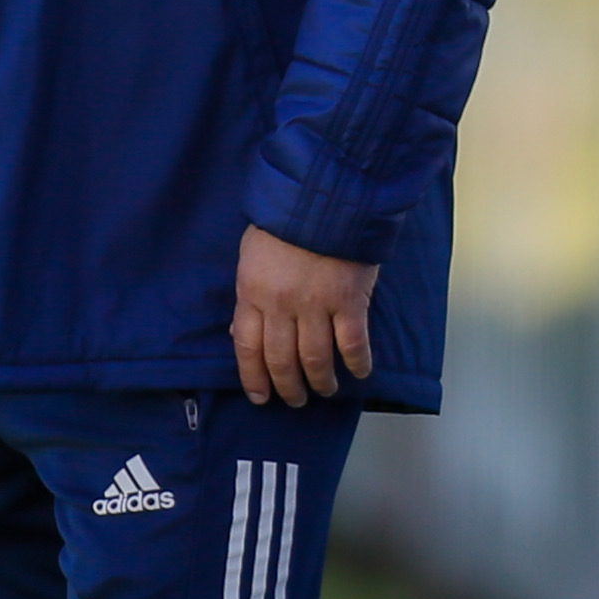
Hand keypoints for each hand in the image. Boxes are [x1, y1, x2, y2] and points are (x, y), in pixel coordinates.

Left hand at [232, 224, 377, 404]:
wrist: (323, 197)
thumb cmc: (283, 224)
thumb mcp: (250, 257)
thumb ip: (247, 296)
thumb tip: (240, 332)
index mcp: (252, 293)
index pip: (247, 347)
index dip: (253, 378)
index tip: (259, 397)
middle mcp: (281, 305)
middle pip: (281, 360)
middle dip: (287, 387)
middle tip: (294, 400)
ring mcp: (316, 305)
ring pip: (315, 358)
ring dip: (320, 381)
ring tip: (324, 390)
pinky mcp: (349, 301)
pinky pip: (352, 343)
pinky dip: (356, 363)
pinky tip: (358, 373)